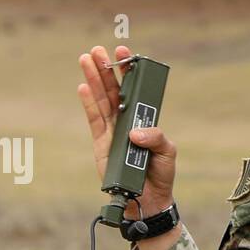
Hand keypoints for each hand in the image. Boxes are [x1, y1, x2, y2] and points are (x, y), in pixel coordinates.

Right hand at [77, 45, 176, 215]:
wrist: (149, 200)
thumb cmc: (160, 174)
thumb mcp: (166, 152)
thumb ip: (156, 138)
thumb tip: (134, 131)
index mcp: (144, 120)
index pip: (134, 91)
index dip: (128, 72)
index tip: (124, 53)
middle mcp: (126, 122)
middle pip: (113, 91)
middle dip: (105, 69)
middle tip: (98, 50)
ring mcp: (112, 132)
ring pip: (101, 101)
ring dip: (93, 80)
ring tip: (86, 59)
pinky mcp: (101, 144)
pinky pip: (94, 120)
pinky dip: (88, 103)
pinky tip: (83, 86)